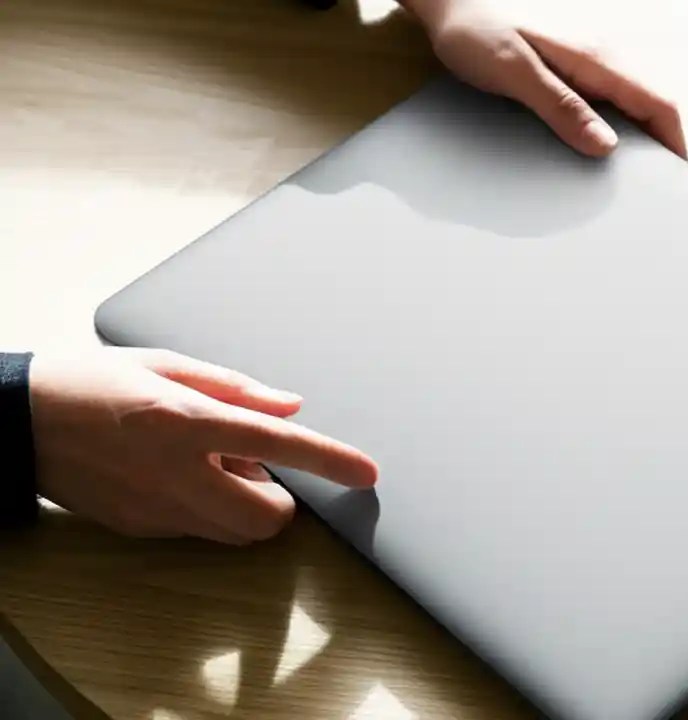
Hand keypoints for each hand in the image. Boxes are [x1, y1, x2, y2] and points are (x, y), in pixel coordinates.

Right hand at [29, 348, 377, 544]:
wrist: (18, 422)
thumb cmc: (92, 381)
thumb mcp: (167, 365)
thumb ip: (237, 388)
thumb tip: (291, 406)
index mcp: (186, 421)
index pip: (278, 445)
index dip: (330, 461)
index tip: (366, 473)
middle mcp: (176, 473)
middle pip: (267, 517)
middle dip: (282, 500)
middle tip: (254, 465)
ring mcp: (157, 509)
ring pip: (236, 533)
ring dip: (246, 506)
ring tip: (210, 465)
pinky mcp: (139, 529)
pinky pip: (199, 532)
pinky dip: (210, 511)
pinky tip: (180, 477)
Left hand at [402, 0, 686, 158]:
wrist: (451, 2)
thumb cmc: (475, 32)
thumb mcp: (515, 73)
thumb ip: (562, 107)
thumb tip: (606, 146)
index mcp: (596, 58)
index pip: (660, 103)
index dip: (676, 144)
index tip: (678, 182)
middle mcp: (602, 57)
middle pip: (653, 106)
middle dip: (662, 148)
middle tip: (655, 191)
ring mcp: (590, 62)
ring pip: (634, 104)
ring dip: (640, 139)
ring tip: (632, 179)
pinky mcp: (574, 68)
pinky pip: (611, 101)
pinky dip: (618, 129)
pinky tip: (601, 151)